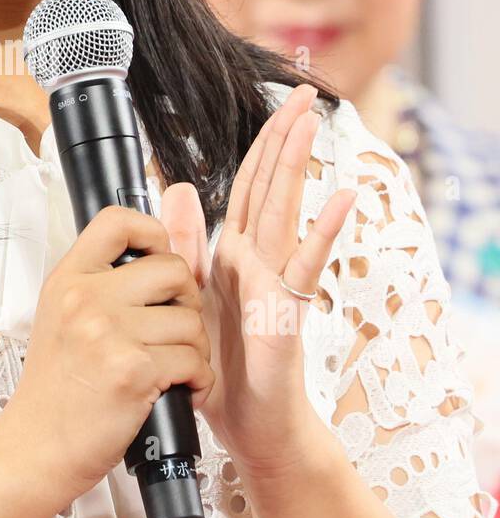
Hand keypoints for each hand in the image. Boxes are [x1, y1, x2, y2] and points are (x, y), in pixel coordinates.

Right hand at [0, 205, 214, 511]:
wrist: (34, 449)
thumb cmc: (55, 393)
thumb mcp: (61, 320)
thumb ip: (100, 288)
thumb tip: (157, 263)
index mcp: (68, 280)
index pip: (117, 221)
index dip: (153, 233)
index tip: (158, 260)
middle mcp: (85, 298)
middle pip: (173, 270)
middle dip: (187, 303)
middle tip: (174, 329)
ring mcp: (108, 333)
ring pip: (191, 321)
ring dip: (195, 349)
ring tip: (175, 368)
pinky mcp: (132, 370)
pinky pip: (194, 361)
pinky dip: (198, 381)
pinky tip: (180, 391)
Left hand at [159, 83, 356, 477]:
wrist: (247, 424)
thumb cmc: (225, 368)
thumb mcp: (194, 296)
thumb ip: (186, 244)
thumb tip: (174, 188)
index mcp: (233, 253)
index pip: (247, 185)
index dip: (260, 144)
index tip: (277, 103)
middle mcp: (258, 258)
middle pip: (272, 186)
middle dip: (285, 137)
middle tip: (303, 92)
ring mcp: (277, 280)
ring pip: (287, 211)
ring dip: (299, 166)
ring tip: (314, 123)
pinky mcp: (288, 307)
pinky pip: (306, 263)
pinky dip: (324, 230)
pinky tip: (343, 198)